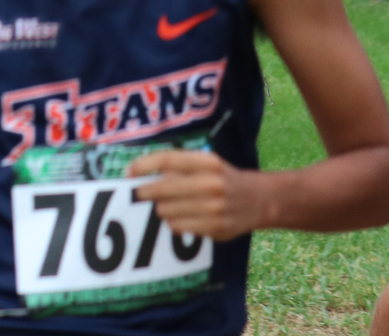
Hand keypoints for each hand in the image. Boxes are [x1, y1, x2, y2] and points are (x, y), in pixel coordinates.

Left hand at [129, 149, 261, 241]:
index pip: (166, 160)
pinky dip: (173, 222)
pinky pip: (177, 226)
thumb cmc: (222, 178)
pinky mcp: (216, 228)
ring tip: (167, 205)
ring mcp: (215, 207)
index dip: (143, 166)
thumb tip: (137, 172)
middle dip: (145, 192)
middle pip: (162, 189)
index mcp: (207, 162)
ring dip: (161, 209)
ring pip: (166, 210)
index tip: (129, 173)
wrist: (259, 200)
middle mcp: (212, 183)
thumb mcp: (206, 162)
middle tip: (139, 193)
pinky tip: (181, 217)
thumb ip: (178, 165)